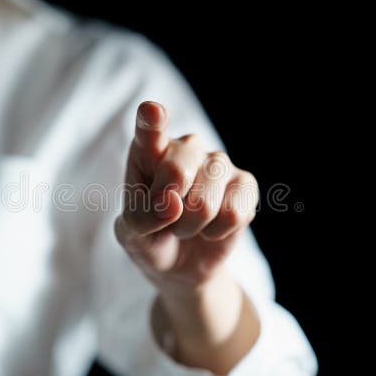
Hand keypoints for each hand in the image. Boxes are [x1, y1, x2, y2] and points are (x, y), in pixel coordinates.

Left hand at [114, 101, 260, 374]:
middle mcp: (185, 147)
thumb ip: (142, 218)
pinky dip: (218, 232)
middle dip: (168, 209)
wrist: (180, 263)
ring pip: (205, 202)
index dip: (152, 121)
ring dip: (191, 227)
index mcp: (147, 151)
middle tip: (165, 218)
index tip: (152, 112)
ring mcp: (218, 163)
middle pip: (178, 170)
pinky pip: (234, 213)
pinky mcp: (245, 183)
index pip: (149, 130)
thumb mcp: (131, 235)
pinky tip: (211, 228)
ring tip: (185, 226)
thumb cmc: (149, 238)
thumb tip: (173, 203)